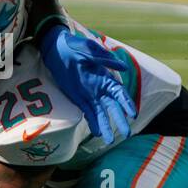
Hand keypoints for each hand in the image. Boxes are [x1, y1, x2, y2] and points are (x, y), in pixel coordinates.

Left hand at [39, 24, 136, 143]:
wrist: (54, 48)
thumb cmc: (74, 46)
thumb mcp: (90, 50)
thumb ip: (105, 59)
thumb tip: (124, 68)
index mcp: (106, 77)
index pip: (119, 93)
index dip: (127, 103)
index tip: (133, 114)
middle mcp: (100, 88)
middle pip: (112, 107)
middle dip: (119, 120)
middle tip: (127, 134)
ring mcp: (89, 95)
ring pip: (100, 113)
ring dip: (106, 126)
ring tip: (109, 141)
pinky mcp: (78, 99)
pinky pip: (87, 113)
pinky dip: (93, 122)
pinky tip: (97, 133)